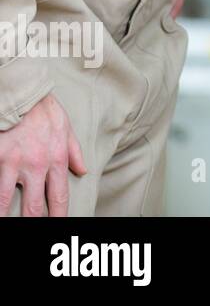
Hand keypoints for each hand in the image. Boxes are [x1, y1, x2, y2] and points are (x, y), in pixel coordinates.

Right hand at [0, 93, 86, 216]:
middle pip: (35, 206)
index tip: (58, 225)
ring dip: (6, 217)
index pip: (60, 196)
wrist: (25, 95)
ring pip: (8, 201)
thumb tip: (83, 170)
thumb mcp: (67, 129)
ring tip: (6, 227)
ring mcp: (16, 164)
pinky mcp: (0, 157)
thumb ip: (75, 153)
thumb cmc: (45, 111)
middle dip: (34, 223)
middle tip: (34, 231)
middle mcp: (38, 166)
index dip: (58, 215)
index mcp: (57, 160)